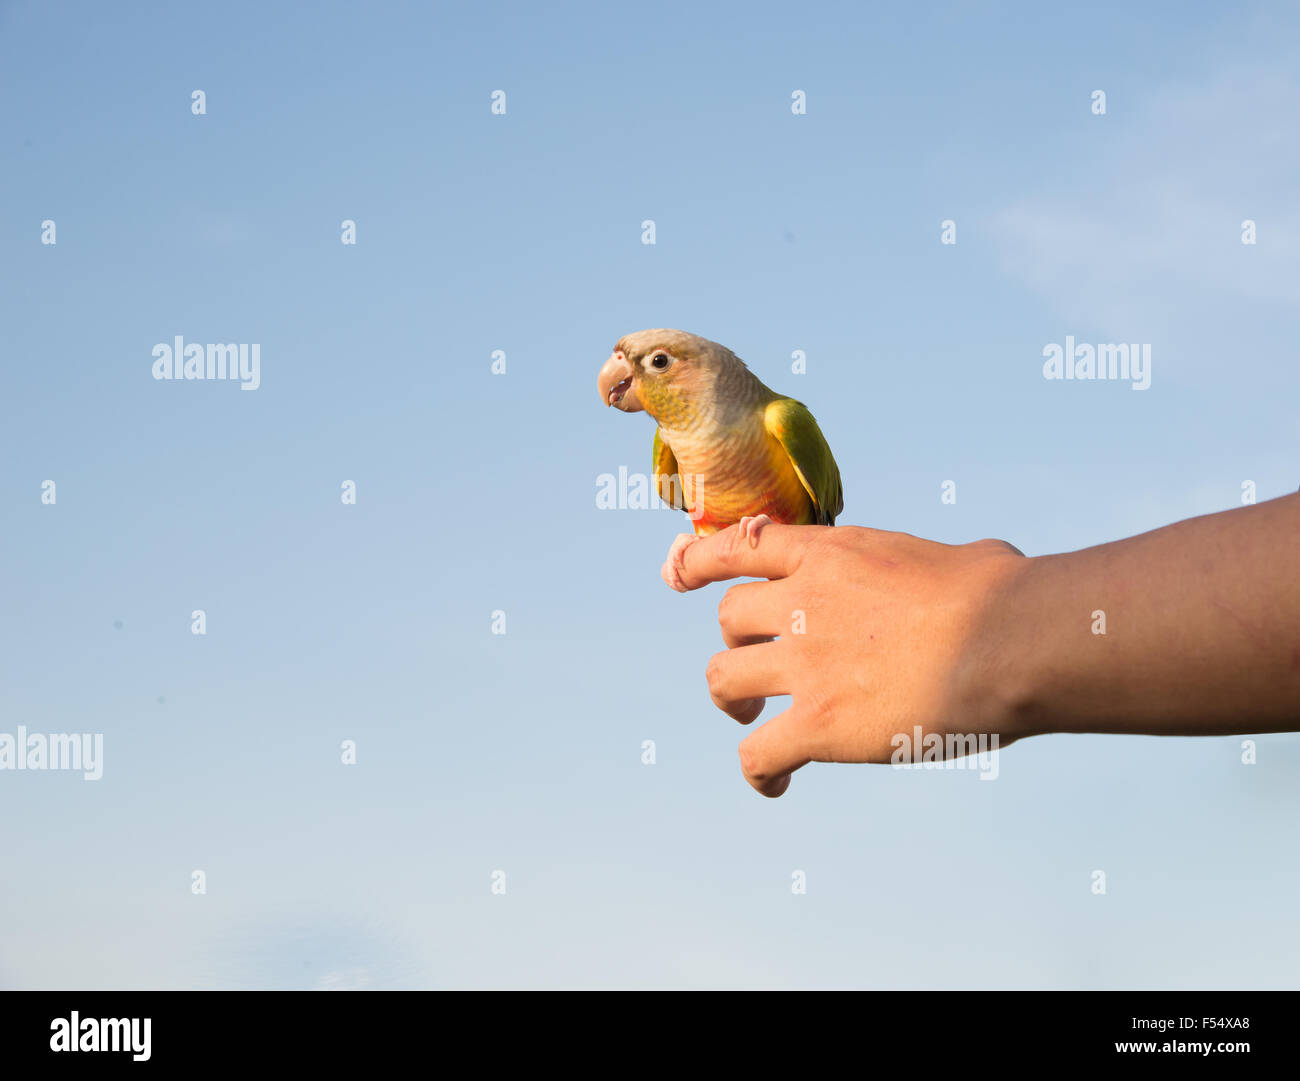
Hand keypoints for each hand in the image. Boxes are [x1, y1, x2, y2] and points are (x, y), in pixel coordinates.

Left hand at [676, 523, 1026, 796]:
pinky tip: (777, 785)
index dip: (701, 562)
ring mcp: (805, 664)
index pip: (741, 546)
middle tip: (760, 668)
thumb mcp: (957, 555)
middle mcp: (804, 604)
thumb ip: (937, 564)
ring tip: (752, 722)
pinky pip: (758, 755)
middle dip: (736, 642)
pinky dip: (759, 773)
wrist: (1007, 641)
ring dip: (731, 702)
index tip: (680, 574)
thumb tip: (979, 564)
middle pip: (728, 619)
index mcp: (832, 556)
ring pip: (723, 681)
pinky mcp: (817, 725)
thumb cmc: (1004, 596)